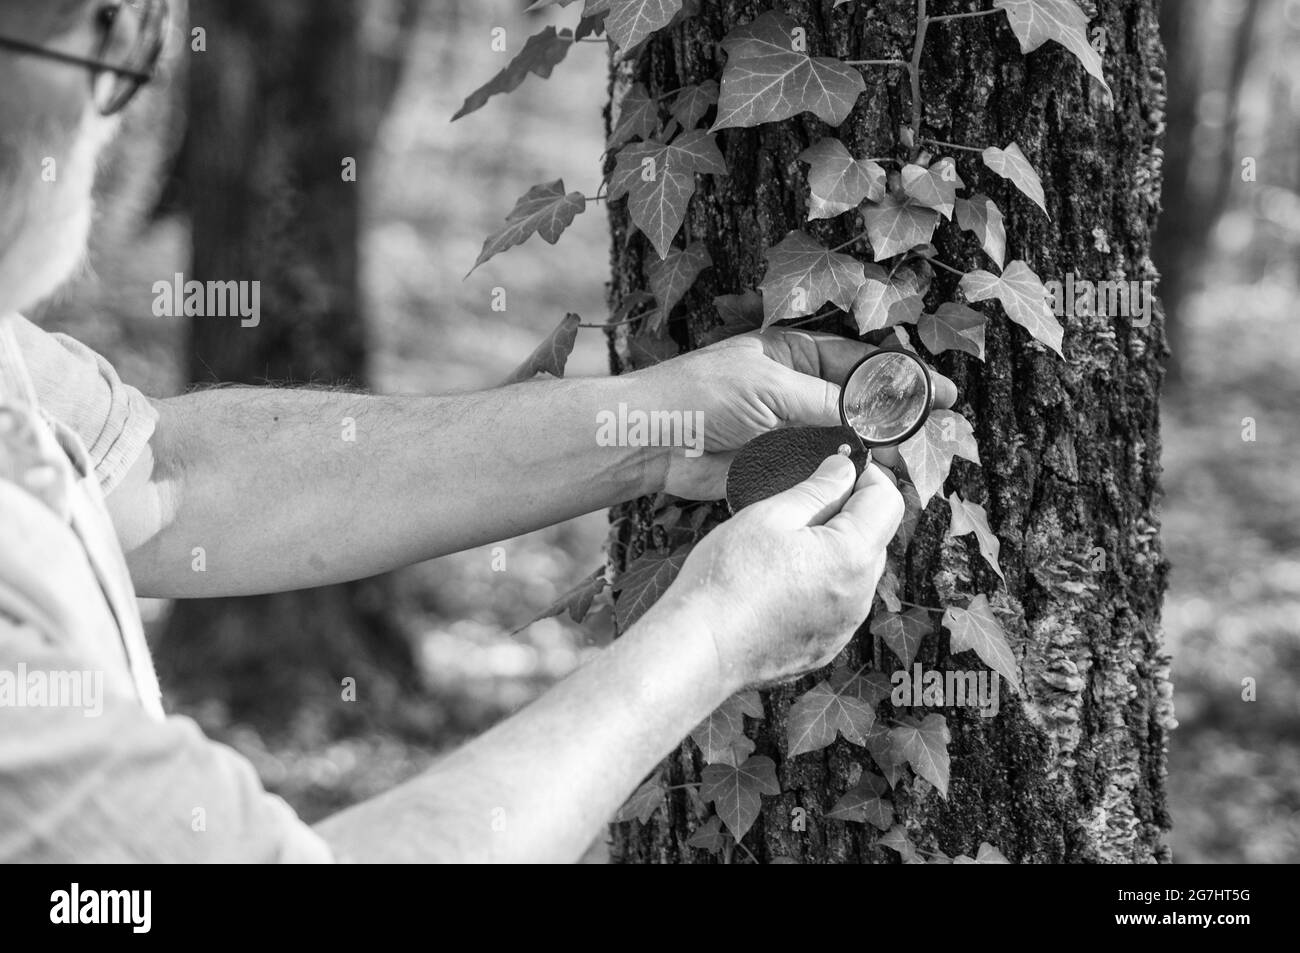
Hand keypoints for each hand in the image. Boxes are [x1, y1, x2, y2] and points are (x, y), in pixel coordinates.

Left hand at [634, 329, 957, 498]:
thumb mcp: (771, 388)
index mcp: (796, 355)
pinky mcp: (780, 465)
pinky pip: (824, 470)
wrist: (653, 441)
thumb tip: (878, 411)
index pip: (862, 363)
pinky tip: (875, 484)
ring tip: (913, 465)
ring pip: (848, 440)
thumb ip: (827, 401)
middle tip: (938, 435)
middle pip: (862, 403)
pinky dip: (849, 477)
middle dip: (898, 419)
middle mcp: (799, 390)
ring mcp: (791, 429)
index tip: (941, 393)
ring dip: (879, 452)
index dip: (903, 378)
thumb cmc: (701, 396)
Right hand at [658, 455, 901, 690]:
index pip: (887, 501)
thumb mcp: (771, 516)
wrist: (701, 649)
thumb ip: (817, 489)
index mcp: (852, 555)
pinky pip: (836, 606)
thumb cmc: (729, 577)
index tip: (838, 470)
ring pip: (855, 574)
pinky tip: (779, 586)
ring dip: (834, 552)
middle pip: (874, 538)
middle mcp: (860, 595)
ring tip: (783, 550)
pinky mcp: (826, 648)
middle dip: (849, 515)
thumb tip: (844, 468)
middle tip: (802, 506)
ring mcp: (845, 627)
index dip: (866, 476)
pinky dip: (820, 588)